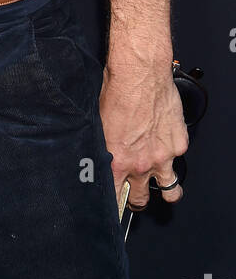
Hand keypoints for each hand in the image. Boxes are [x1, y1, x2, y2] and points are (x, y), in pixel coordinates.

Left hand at [99, 57, 188, 210]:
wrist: (140, 74)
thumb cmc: (116, 92)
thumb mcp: (99, 124)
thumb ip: (104, 147)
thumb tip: (99, 156)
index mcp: (117, 160)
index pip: (115, 196)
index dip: (113, 202)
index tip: (113, 204)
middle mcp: (141, 163)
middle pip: (141, 198)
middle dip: (138, 198)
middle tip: (136, 193)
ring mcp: (163, 156)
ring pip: (170, 190)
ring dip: (165, 190)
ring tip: (160, 186)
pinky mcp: (179, 144)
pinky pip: (177, 158)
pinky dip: (172, 153)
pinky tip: (164, 143)